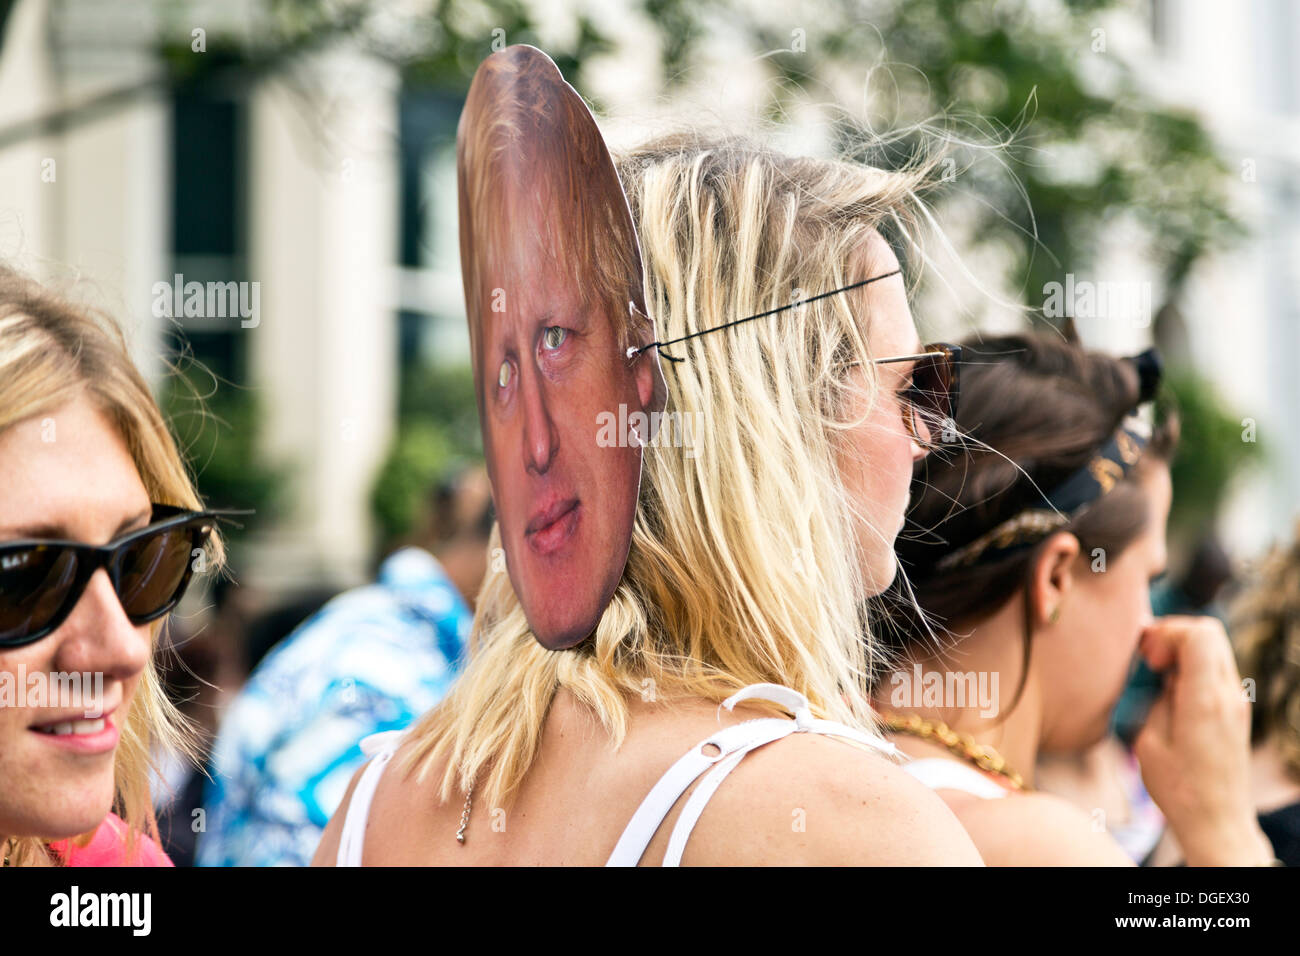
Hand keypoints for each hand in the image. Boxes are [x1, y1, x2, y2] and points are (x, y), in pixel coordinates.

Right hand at [1132, 615, 1273, 865]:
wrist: (1218, 822)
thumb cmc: (1178, 788)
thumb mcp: (1149, 741)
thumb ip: (1158, 697)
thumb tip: (1163, 672)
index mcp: (1205, 701)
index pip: (1198, 635)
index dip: (1166, 632)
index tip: (1148, 658)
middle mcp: (1228, 695)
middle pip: (1209, 631)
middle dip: (1173, 633)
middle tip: (1149, 658)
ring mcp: (1237, 701)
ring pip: (1215, 647)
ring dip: (1183, 649)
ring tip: (1158, 673)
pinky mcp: (1236, 710)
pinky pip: (1216, 668)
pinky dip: (1193, 665)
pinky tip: (1171, 688)